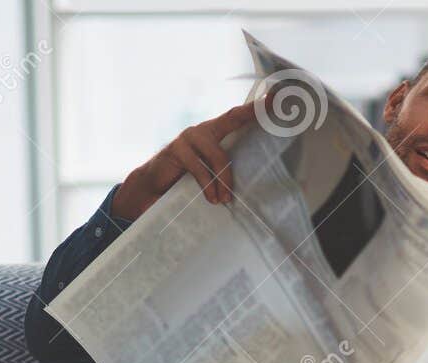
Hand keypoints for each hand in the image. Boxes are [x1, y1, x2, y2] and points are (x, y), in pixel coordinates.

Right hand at [110, 101, 258, 219]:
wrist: (152, 187)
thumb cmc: (186, 180)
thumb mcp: (209, 173)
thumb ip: (224, 169)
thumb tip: (254, 181)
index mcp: (213, 133)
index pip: (237, 117)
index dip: (256, 108)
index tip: (275, 98)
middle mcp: (203, 130)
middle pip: (232, 119)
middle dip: (253, 112)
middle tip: (272, 105)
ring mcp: (189, 137)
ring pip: (218, 156)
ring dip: (225, 180)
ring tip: (225, 199)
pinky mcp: (177, 150)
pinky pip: (200, 168)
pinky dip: (209, 185)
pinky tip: (212, 198)